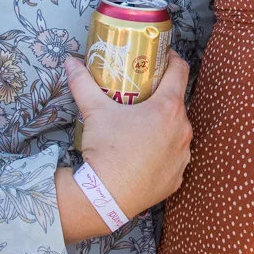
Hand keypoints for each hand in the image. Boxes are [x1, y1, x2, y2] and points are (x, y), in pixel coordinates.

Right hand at [67, 55, 192, 217]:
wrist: (107, 197)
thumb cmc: (106, 149)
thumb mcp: (94, 112)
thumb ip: (83, 83)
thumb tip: (70, 62)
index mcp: (168, 108)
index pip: (180, 71)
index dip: (172, 59)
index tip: (161, 56)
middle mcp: (183, 129)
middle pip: (177, 102)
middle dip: (162, 96)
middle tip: (143, 94)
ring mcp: (183, 155)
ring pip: (177, 130)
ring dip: (164, 125)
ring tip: (142, 126)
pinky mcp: (178, 176)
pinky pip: (174, 156)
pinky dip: (163, 151)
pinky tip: (145, 154)